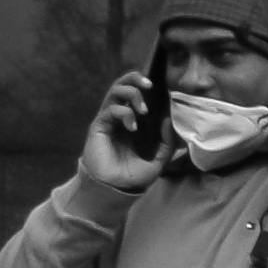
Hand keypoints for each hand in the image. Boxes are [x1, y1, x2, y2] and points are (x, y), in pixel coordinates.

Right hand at [80, 68, 166, 191]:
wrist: (115, 188)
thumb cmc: (134, 176)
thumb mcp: (159, 160)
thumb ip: (166, 143)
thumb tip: (168, 121)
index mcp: (134, 122)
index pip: (138, 95)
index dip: (147, 87)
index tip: (163, 89)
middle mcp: (121, 117)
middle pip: (123, 85)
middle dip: (135, 79)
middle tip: (150, 85)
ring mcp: (109, 120)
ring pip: (115, 92)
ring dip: (131, 94)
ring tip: (143, 110)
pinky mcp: (99, 125)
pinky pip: (110, 110)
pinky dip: (124, 113)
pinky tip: (133, 127)